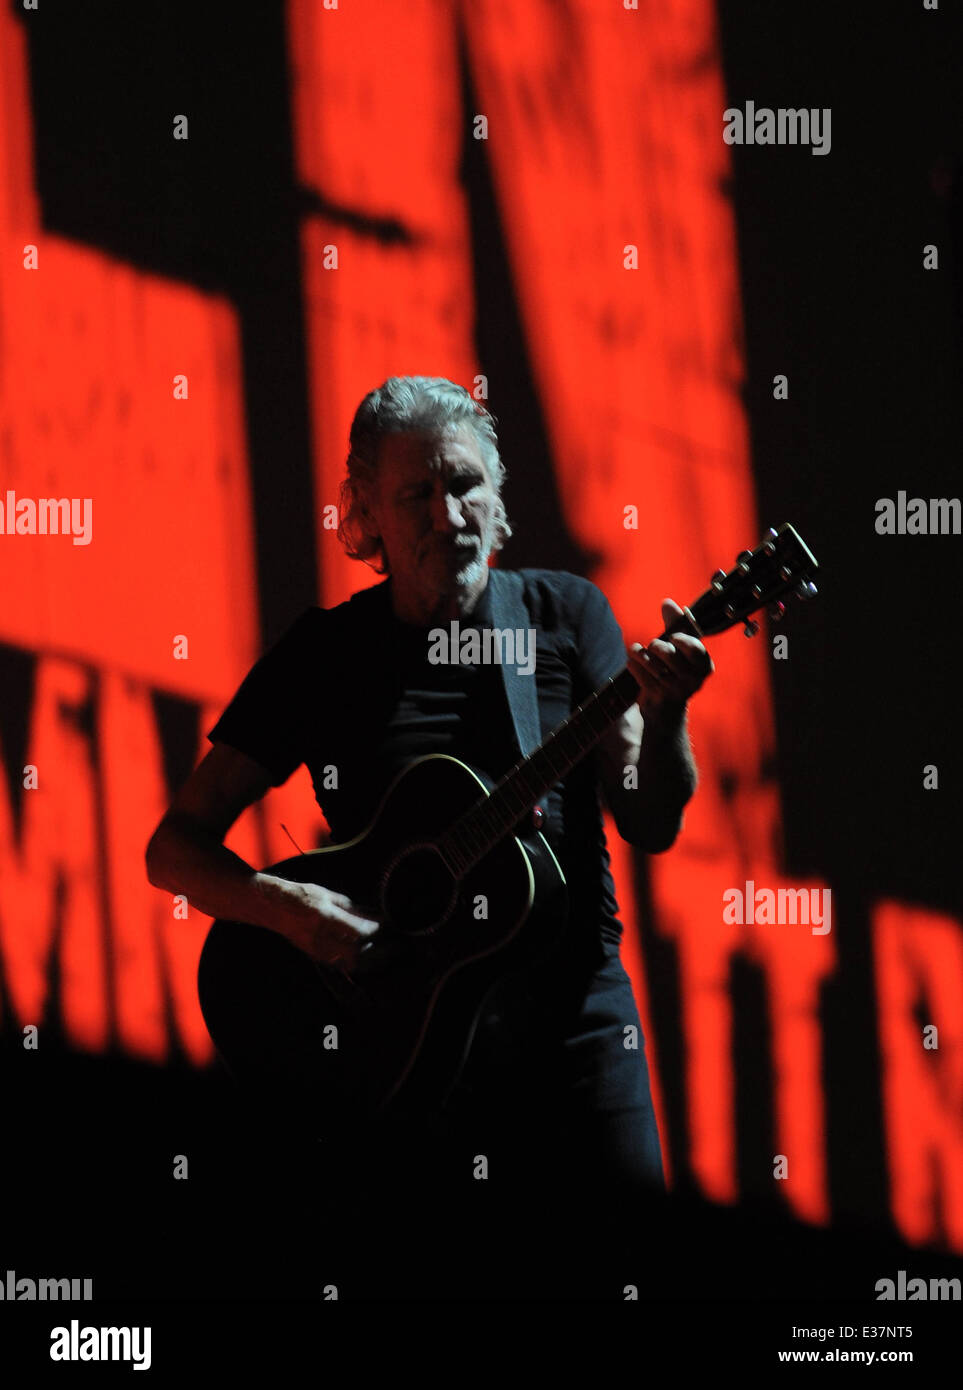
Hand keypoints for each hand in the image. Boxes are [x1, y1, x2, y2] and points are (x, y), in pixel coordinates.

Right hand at [271, 879, 380, 971]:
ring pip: (350, 963)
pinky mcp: (316, 956)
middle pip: (357, 953)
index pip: (358, 930)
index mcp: (325, 916)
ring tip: (384, 952)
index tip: (388, 927)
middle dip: (378, 951)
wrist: (274, 908)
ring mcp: (317, 949)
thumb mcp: (331, 896)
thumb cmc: (303, 897)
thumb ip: (354, 909)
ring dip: (369, 959)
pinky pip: (341, 964)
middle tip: (393, 945)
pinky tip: (366, 956)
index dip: (376, 930)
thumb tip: (376, 917)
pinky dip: (356, 962)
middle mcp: (321, 936)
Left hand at [626, 598, 713, 718]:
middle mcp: (693, 680)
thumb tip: (667, 603)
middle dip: (656, 645)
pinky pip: (638, 671)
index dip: (679, 639)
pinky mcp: (656, 696)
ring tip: (639, 653)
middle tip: (654, 647)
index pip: (693, 647)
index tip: (673, 638)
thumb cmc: (674, 671)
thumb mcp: (680, 649)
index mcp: (705, 667)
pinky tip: (633, 663)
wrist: (666, 709)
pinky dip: (633, 663)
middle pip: (668, 653)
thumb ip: (675, 624)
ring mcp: (674, 690)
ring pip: (651, 662)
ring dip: (640, 653)